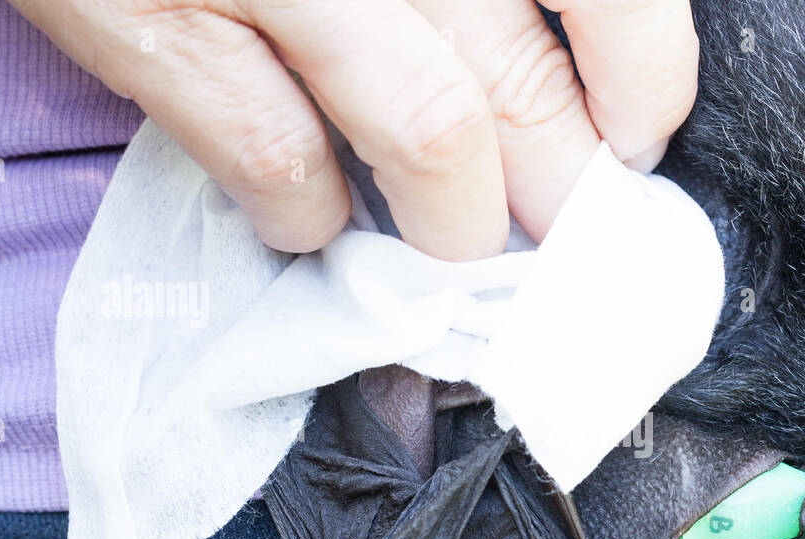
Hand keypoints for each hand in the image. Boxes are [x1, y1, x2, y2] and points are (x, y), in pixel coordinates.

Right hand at [9, 0, 698, 258]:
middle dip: (559, 191)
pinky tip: (312, 220)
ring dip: (454, 227)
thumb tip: (558, 70)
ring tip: (451, 248)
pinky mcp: (161, 23)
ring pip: (433, 137)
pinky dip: (309, 215)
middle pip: (524, 84)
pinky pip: (280, 157)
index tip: (634, 137)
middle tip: (561, 236)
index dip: (643, 81)